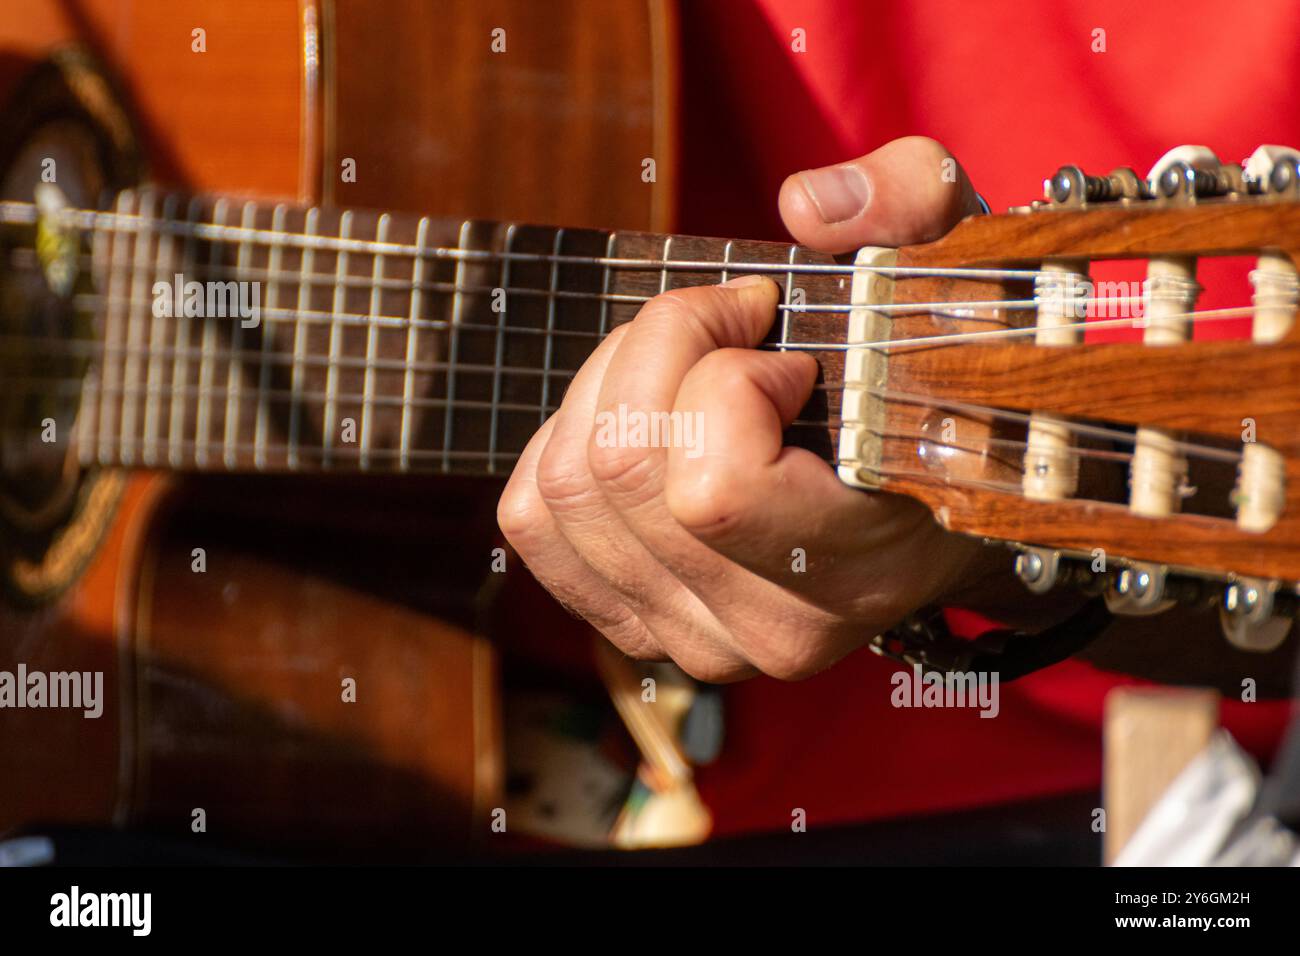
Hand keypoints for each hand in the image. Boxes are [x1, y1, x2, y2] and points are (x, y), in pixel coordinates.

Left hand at [497, 137, 1008, 681]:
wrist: (936, 505)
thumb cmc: (944, 390)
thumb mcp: (960, 278)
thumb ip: (913, 207)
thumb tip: (805, 206)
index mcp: (854, 572)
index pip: (712, 487)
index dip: (728, 377)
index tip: (784, 349)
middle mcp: (763, 630)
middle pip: (619, 468)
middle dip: (659, 346)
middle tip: (728, 322)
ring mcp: (688, 637)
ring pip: (565, 487)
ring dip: (609, 381)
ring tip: (685, 362)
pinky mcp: (633, 620)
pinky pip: (533, 517)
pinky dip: (563, 439)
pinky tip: (637, 416)